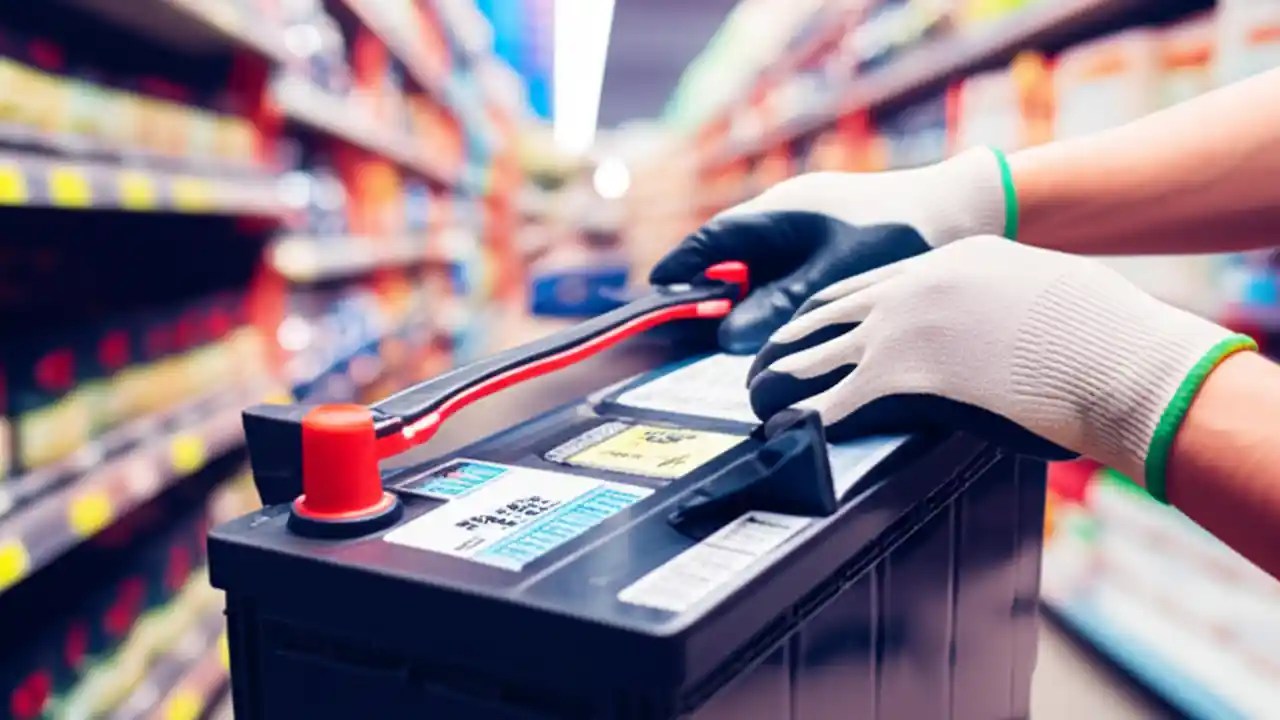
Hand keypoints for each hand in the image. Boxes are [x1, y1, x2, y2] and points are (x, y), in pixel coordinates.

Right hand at [649, 148, 1012, 352]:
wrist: (959, 207)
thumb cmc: (900, 234)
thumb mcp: (835, 278)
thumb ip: (779, 308)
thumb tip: (727, 338)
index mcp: (778, 213)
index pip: (712, 241)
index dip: (681, 267)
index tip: (656, 290)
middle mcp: (787, 213)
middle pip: (732, 254)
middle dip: (712, 289)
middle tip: (692, 325)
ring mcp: (809, 222)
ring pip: (762, 262)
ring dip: (748, 294)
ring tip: (740, 330)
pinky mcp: (831, 235)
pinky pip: (788, 264)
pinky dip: (778, 291)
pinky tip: (789, 319)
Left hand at [747, 237, 1254, 483]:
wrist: (1107, 350)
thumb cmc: (1098, 328)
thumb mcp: (1043, 290)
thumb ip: (1004, 301)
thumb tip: (999, 327)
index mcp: (950, 259)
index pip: (871, 281)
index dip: (832, 307)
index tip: (809, 321)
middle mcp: (916, 283)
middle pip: (832, 308)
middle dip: (794, 335)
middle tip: (766, 355)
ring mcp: (903, 325)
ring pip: (820, 348)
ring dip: (784, 374)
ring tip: (757, 393)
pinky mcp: (902, 371)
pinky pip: (837, 397)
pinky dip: (806, 416)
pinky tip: (788, 429)